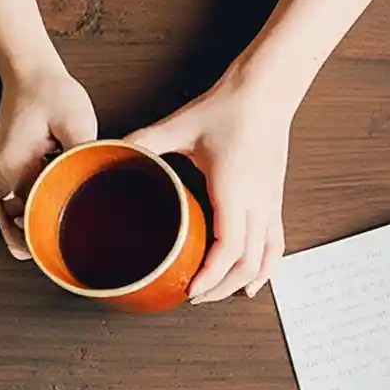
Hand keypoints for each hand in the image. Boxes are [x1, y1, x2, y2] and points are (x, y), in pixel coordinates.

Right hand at [0, 70, 96, 259]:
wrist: (30, 75)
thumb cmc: (53, 95)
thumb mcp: (78, 124)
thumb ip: (84, 156)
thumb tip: (96, 184)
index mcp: (12, 168)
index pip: (29, 220)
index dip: (52, 236)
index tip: (74, 247)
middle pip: (16, 228)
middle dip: (42, 241)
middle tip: (74, 250)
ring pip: (10, 221)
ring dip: (34, 229)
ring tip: (64, 239)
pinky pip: (10, 206)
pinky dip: (27, 215)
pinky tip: (50, 220)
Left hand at [125, 80, 289, 302]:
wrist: (265, 94)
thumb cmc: (228, 109)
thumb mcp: (179, 125)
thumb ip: (144, 141)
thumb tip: (113, 152)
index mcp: (234, 190)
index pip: (228, 248)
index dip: (211, 276)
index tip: (191, 290)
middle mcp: (257, 203)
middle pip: (247, 264)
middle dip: (222, 287)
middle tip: (195, 296)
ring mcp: (270, 204)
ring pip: (265, 259)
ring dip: (245, 282)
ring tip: (222, 295)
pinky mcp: (275, 201)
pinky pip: (276, 245)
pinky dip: (267, 268)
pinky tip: (255, 282)